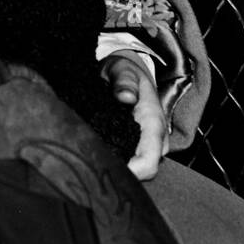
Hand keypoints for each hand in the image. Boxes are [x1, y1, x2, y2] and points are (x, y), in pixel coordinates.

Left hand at [102, 51, 169, 180]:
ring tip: (90, 162)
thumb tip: (126, 97)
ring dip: (115, 169)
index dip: (130, 173)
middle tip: (89, 167)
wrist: (129, 71)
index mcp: (153, 123)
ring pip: (136, 170)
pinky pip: (130, 162)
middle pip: (142, 173)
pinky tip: (96, 158)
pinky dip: (115, 163)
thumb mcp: (123, 69)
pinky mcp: (137, 146)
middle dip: (118, 174)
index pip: (148, 162)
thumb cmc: (125, 71)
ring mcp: (146, 145)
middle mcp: (154, 140)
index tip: (104, 169)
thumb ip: (124, 81)